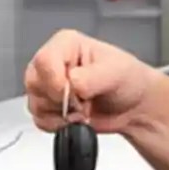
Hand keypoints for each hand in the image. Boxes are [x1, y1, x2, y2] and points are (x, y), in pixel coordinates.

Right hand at [24, 29, 162, 133]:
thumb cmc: (128, 80)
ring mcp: (48, 86)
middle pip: (34, 82)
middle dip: (60, 100)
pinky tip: (77, 118)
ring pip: (35, 103)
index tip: (76, 93)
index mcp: (66, 44)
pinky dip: (59, 125)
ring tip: (84, 109)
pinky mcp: (49, 108)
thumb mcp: (116, 72)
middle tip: (83, 102)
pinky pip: (40, 120)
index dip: (56, 81)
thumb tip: (72, 83)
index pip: (44, 60)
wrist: (134, 108)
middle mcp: (53, 62)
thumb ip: (91, 77)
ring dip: (61, 114)